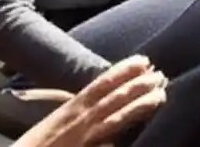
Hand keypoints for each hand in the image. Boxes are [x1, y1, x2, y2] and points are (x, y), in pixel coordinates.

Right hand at [14, 56, 167, 146]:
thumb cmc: (38, 145)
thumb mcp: (59, 123)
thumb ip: (80, 114)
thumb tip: (104, 110)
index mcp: (71, 109)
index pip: (101, 84)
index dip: (123, 71)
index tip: (144, 61)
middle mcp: (78, 120)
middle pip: (113, 98)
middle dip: (138, 85)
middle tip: (161, 75)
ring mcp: (83, 139)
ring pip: (115, 119)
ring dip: (138, 106)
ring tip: (159, 97)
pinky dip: (119, 140)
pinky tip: (138, 135)